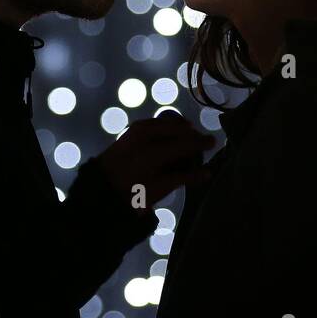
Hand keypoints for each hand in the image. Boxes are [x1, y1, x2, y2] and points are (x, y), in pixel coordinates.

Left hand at [95, 112, 214, 208]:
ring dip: (179, 128)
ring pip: (165, 122)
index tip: (214, 142)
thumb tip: (208, 173)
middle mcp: (146, 136)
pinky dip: (165, 126)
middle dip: (192, 134)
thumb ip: (184, 178)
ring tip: (189, 136)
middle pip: (177, 129)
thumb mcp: (159, 189)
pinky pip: (154, 122)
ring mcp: (136, 130)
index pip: (185, 142)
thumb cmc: (132, 194)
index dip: (201, 142)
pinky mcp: (130, 130)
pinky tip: (170, 132)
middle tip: (202, 142)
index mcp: (154, 152)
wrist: (101, 189)